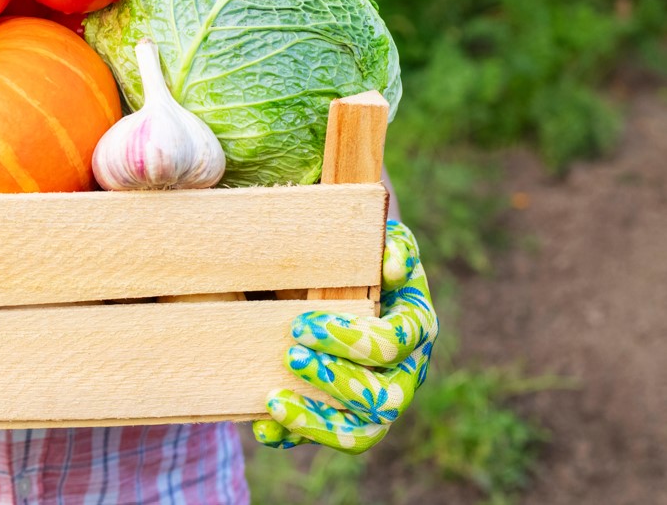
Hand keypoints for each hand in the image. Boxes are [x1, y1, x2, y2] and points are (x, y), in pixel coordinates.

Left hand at [252, 219, 437, 453]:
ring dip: (317, 420)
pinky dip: (296, 437)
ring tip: (273, 400)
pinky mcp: (353, 416)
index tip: (301, 325)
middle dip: (334, 379)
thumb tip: (392, 264)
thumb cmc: (365, 256)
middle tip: (289, 355)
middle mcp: (407, 371)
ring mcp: (381, 398)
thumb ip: (392, 245)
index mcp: (415, 326)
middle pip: (384, 397)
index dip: (349, 340)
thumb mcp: (380, 240)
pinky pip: (330, 439)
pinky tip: (264, 430)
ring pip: (363, 432)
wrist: (353, 276)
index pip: (392, 344)